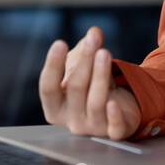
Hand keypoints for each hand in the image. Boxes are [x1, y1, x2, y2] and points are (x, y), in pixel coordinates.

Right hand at [39, 25, 141, 139]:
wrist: (116, 111)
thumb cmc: (91, 89)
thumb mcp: (84, 69)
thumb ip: (86, 49)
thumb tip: (95, 32)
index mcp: (55, 107)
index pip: (48, 88)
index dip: (53, 66)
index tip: (60, 43)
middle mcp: (71, 121)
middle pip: (75, 89)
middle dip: (84, 61)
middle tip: (93, 39)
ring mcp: (92, 128)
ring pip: (96, 101)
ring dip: (100, 75)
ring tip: (104, 52)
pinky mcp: (114, 133)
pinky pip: (114, 127)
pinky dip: (114, 115)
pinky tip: (114, 102)